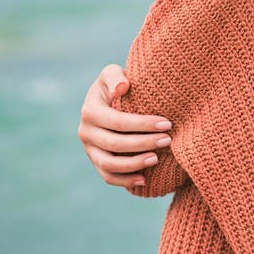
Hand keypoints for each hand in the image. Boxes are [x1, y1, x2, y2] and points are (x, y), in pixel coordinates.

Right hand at [78, 64, 172, 188]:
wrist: (112, 98)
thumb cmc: (118, 84)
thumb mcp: (113, 73)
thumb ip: (115, 76)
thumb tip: (122, 88)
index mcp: (90, 110)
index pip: (117, 121)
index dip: (142, 124)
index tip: (167, 124)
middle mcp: (85, 132)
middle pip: (114, 144)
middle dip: (143, 143)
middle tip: (167, 140)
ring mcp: (89, 149)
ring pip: (109, 164)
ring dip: (134, 164)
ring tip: (156, 158)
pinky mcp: (96, 161)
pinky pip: (107, 176)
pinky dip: (124, 181)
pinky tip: (145, 180)